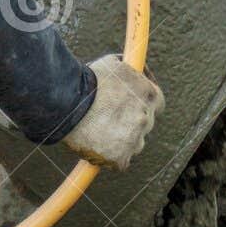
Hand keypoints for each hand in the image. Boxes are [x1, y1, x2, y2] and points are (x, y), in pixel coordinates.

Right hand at [64, 54, 164, 171]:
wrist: (68, 101)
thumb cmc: (88, 80)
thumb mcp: (114, 64)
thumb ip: (129, 71)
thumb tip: (135, 67)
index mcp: (149, 95)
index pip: (158, 103)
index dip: (144, 104)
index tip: (134, 105)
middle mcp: (146, 118)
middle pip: (144, 125)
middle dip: (131, 122)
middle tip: (110, 119)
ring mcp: (134, 140)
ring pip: (133, 144)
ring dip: (122, 141)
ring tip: (100, 133)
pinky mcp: (121, 157)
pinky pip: (120, 162)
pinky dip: (111, 158)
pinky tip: (98, 148)